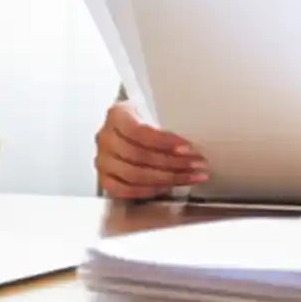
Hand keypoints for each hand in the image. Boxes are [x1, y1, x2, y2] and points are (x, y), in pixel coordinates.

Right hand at [94, 101, 208, 199]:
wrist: (127, 129)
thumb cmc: (145, 119)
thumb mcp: (155, 110)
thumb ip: (167, 121)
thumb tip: (194, 139)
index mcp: (117, 115)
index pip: (139, 131)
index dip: (165, 141)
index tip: (189, 147)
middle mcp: (105, 138)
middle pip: (139, 155)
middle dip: (173, 162)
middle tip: (197, 164)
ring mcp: (103, 161)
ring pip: (134, 175)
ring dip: (167, 178)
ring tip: (191, 177)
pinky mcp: (105, 179)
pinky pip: (126, 190)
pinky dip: (150, 190)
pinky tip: (169, 187)